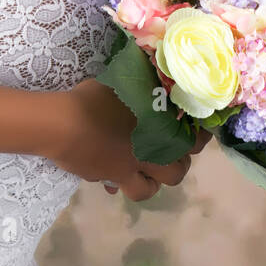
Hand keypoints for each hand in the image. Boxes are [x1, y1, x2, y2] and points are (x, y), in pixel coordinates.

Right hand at [47, 78, 210, 202]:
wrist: (64, 124)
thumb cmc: (90, 98)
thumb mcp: (119, 82)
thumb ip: (137, 84)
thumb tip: (147, 75)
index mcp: (159, 122)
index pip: (192, 135)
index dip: (200, 136)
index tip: (199, 133)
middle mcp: (154, 146)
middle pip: (181, 164)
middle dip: (180, 160)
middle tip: (174, 151)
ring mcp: (137, 165)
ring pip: (162, 183)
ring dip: (160, 177)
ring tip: (153, 169)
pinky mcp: (117, 178)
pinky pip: (134, 190)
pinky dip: (131, 185)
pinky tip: (122, 179)